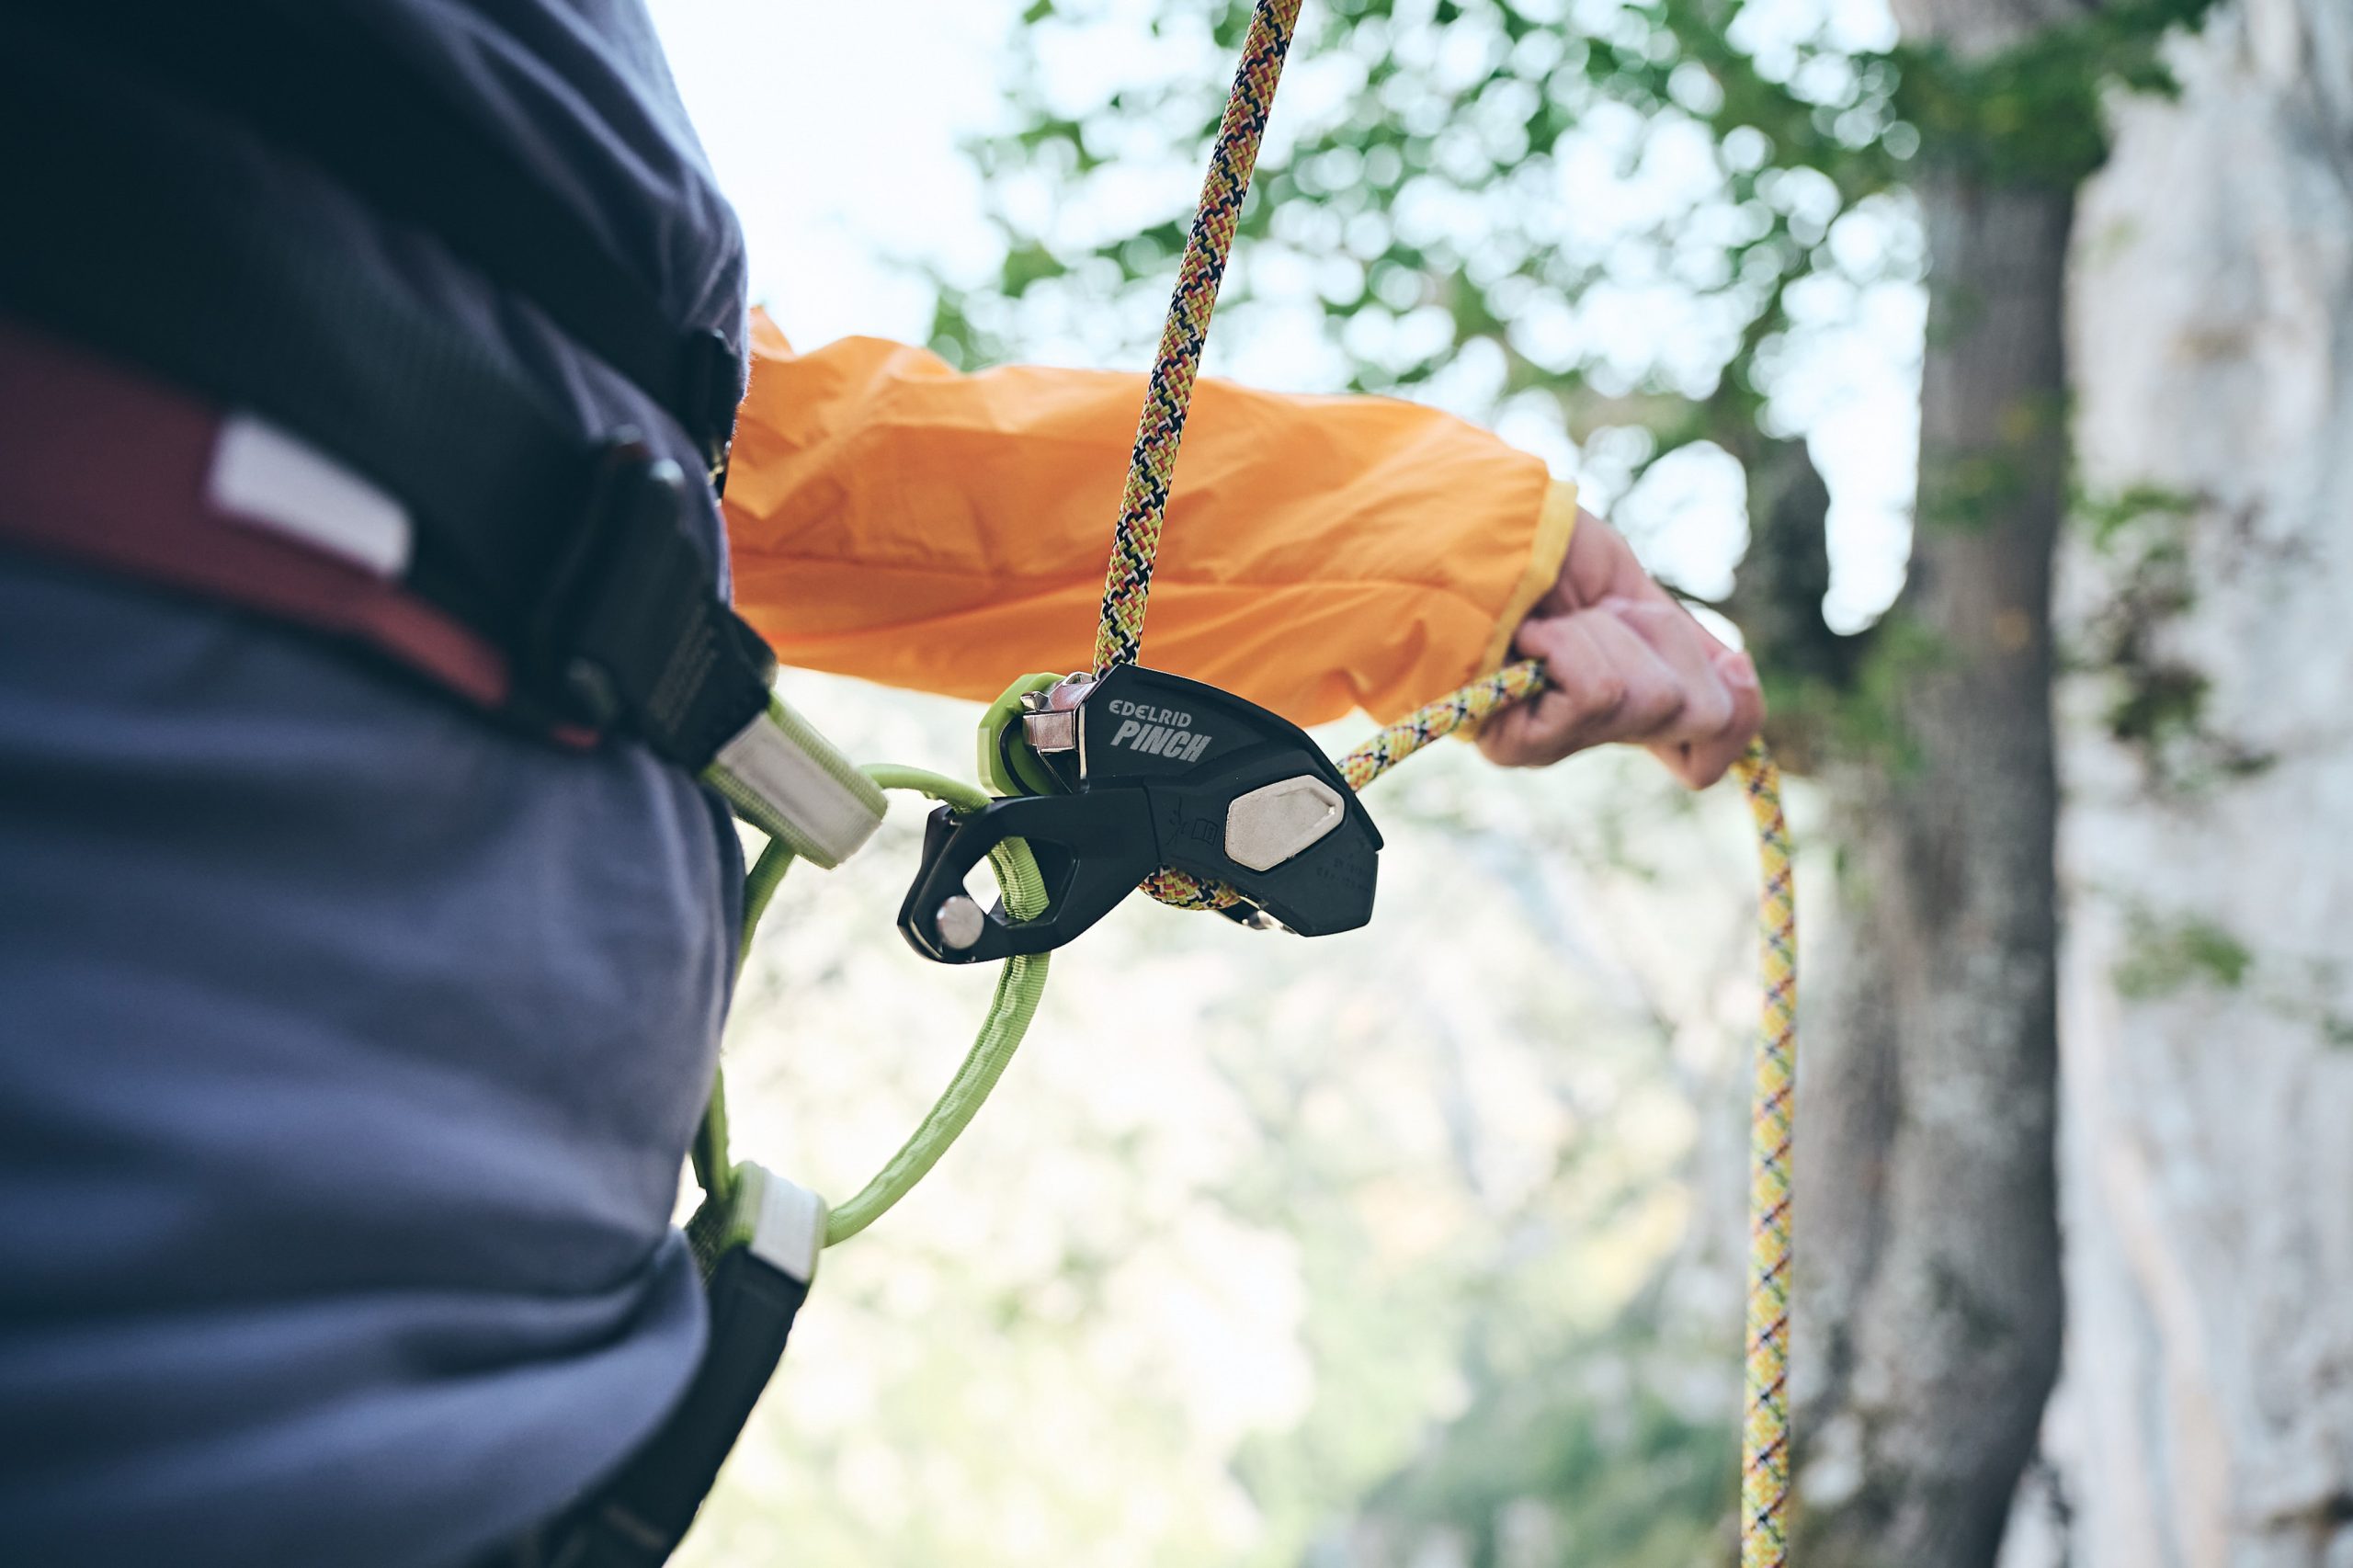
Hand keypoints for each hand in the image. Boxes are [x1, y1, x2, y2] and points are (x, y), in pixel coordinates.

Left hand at [1476, 509, 1762, 787]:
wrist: (1456, 522)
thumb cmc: (1528, 544)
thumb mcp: (1623, 588)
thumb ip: (1681, 642)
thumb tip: (1739, 684)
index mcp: (1625, 698)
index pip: (1712, 752)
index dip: (1736, 707)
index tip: (1713, 656)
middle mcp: (1593, 732)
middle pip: (1699, 714)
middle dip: (1656, 640)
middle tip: (1588, 612)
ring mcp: (1554, 745)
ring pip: (1651, 701)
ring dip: (1605, 635)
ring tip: (1547, 619)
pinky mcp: (1517, 746)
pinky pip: (1601, 694)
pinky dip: (1573, 645)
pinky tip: (1526, 635)